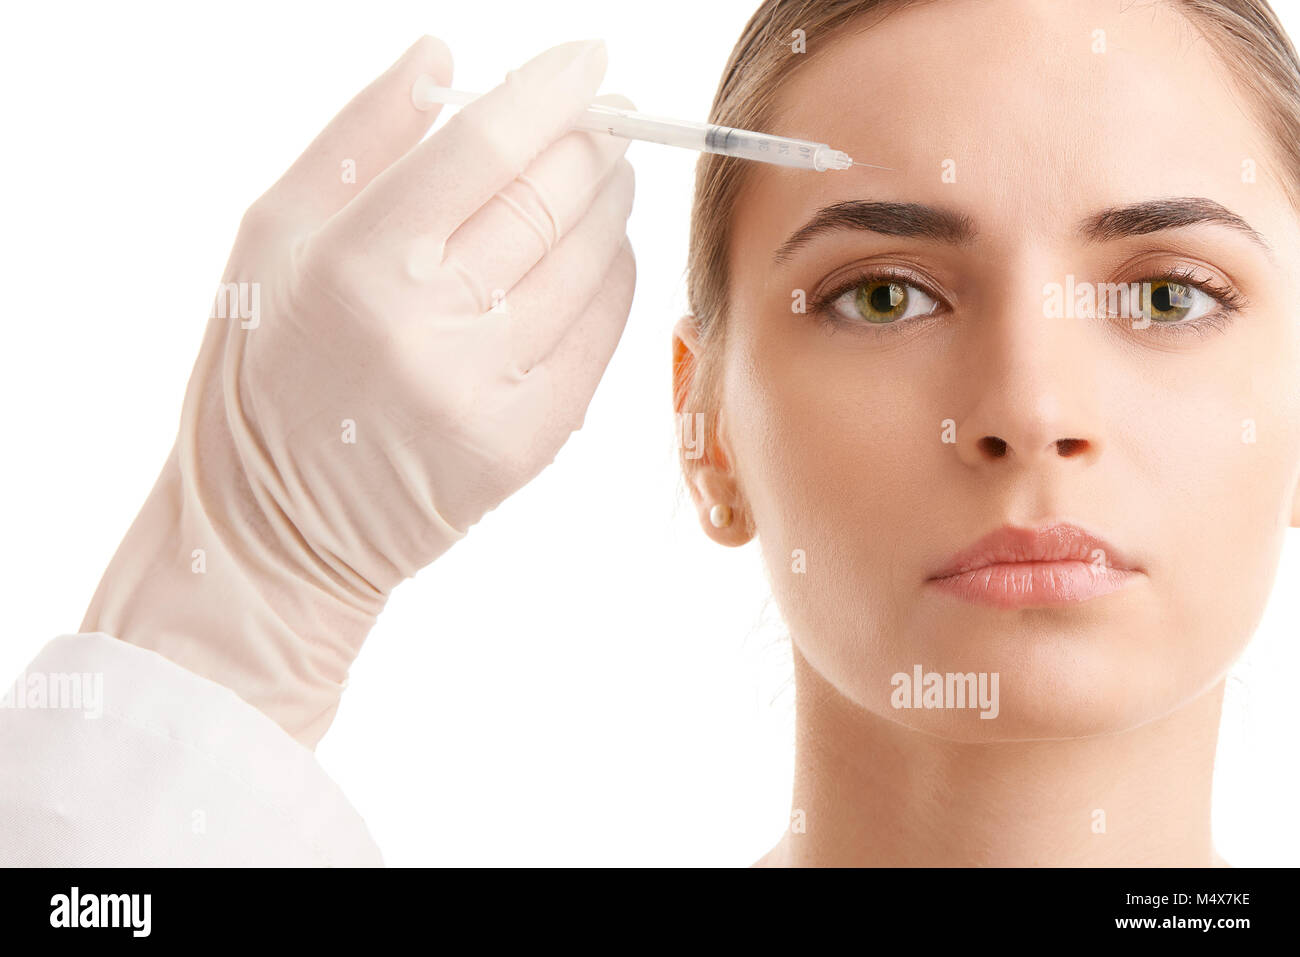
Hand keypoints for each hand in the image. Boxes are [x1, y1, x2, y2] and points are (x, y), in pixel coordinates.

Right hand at [82, 36, 636, 745]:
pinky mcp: (523, 446)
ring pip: (591, 265)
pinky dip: (613, 281)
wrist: (276, 528)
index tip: (589, 59)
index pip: (484, 148)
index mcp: (354, 265)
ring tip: (603, 180)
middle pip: (550, 200)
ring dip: (611, 206)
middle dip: (594, 142)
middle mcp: (427, 330)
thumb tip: (443, 54)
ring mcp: (485, 395)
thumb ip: (359, 138)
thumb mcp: (271, 237)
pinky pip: (601, 338)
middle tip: (606, 118)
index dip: (550, 91)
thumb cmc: (263, 368)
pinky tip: (598, 256)